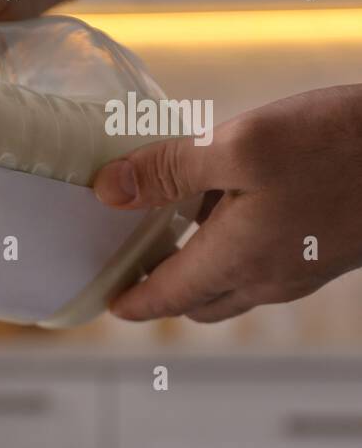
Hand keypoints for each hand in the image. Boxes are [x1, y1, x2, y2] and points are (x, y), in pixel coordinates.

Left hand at [92, 85, 361, 321]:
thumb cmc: (344, 146)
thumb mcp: (243, 144)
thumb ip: (169, 169)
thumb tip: (108, 191)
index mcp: (237, 260)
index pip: (166, 298)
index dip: (131, 302)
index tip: (107, 303)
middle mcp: (269, 278)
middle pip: (198, 301)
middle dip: (162, 290)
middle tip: (132, 264)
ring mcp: (304, 269)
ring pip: (235, 286)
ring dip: (201, 269)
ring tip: (174, 227)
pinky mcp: (330, 251)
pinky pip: (268, 264)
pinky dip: (238, 249)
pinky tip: (235, 201)